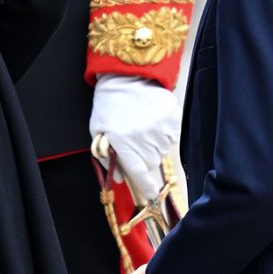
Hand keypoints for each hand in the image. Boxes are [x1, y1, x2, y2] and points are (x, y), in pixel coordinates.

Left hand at [89, 74, 180, 200]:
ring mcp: (161, 128)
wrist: (127, 77)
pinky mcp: (173, 119)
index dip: (145, 187)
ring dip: (154, 146)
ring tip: (143, 128)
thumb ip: (108, 158)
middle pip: (150, 163)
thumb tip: (119, 178)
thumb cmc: (110, 106)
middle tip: (135, 144)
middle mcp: (144, 138)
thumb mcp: (99, 133)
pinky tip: (152, 121)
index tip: (150, 195)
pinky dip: (163, 134)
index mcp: (123, 143)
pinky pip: (172, 137)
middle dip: (143, 159)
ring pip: (162, 150)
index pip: (137, 173)